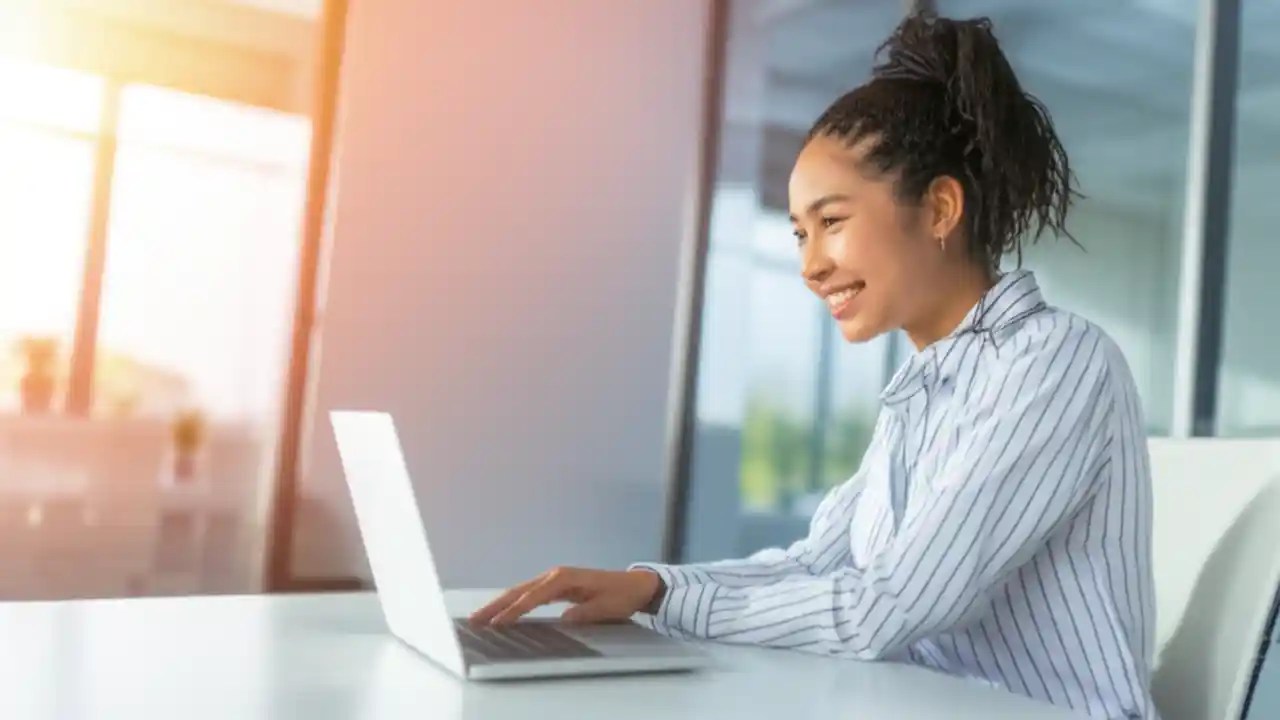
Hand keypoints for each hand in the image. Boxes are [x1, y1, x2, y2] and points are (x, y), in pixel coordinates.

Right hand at [468, 567, 662, 626]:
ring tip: (481, 617)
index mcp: (564, 578)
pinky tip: (504, 613)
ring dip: (501, 604)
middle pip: (520, 590)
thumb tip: (563, 620)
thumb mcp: (605, 607)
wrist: (634, 585)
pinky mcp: (557, 586)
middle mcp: (555, 575)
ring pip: (522, 591)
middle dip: (497, 605)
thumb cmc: (620, 596)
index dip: (515, 610)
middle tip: (475, 618)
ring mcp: (555, 579)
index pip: (533, 596)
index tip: (498, 622)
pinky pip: (530, 594)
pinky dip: (515, 603)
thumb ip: (584, 613)